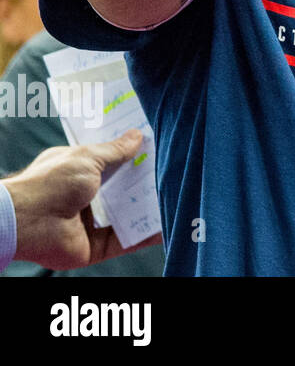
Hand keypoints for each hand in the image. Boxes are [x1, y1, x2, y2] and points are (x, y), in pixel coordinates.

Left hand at [5, 130, 162, 269]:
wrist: (28, 222)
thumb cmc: (51, 183)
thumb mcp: (88, 157)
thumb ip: (115, 150)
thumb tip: (137, 135)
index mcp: (78, 172)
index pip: (111, 162)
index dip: (132, 154)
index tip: (156, 146)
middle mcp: (85, 197)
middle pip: (123, 189)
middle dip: (146, 182)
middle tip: (174, 171)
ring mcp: (91, 223)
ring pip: (128, 216)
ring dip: (150, 209)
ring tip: (178, 197)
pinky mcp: (96, 246)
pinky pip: (126, 240)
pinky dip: (146, 236)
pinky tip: (167, 227)